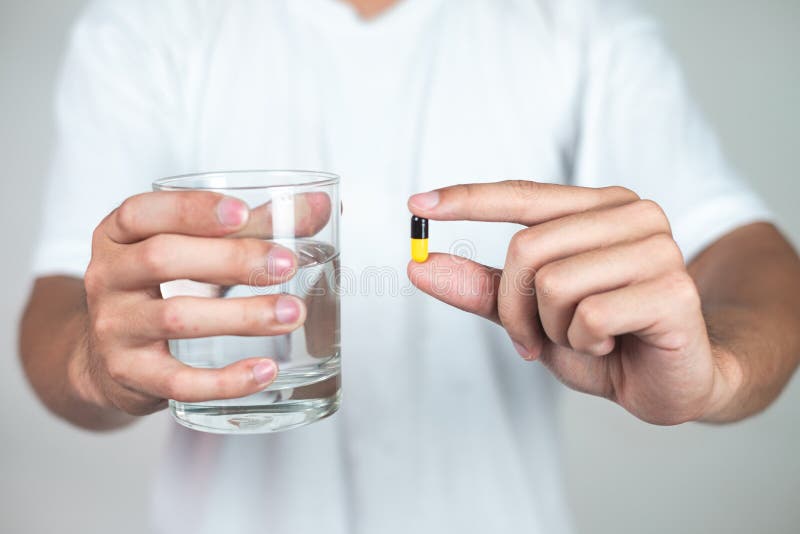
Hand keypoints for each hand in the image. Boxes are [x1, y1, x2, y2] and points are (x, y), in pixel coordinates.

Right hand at [77, 191, 328, 415]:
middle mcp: (107, 277)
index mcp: (119, 236)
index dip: (190, 209)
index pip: (141, 213)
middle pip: (163, 259)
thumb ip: (255, 225)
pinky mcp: (130, 374)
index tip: (242, 212)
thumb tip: (323, 207)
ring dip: (241, 316)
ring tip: (293, 314)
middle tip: (287, 265)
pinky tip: (266, 371)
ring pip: (176, 318)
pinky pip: (178, 381)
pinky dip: (226, 380)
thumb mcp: (194, 249)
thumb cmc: (165, 287)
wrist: (109, 357)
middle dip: (231, 259)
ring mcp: (116, 328)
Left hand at [407, 180, 731, 424]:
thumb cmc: (602, 338)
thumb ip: (482, 287)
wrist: (667, 383)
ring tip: (588, 336)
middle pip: (527, 248)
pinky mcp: (674, 289)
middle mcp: (633, 214)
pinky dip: (585, 344)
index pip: (523, 195)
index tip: (416, 203)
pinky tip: (615, 344)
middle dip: (517, 308)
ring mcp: (658, 248)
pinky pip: (588, 317)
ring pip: (553, 283)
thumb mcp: (531, 313)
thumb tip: (419, 265)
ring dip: (554, 328)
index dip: (467, 199)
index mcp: (599, 208)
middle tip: (540, 336)